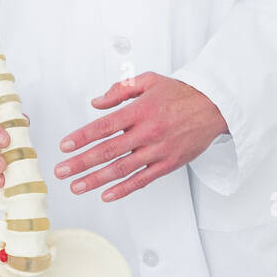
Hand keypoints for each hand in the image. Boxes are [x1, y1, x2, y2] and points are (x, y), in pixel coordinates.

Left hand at [55, 72, 228, 201]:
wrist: (215, 106)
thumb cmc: (180, 93)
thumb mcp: (149, 80)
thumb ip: (120, 90)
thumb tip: (96, 103)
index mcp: (140, 110)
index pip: (104, 126)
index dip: (82, 137)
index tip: (64, 146)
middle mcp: (147, 132)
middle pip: (108, 151)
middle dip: (81, 163)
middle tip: (60, 172)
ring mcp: (158, 150)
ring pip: (122, 169)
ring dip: (96, 180)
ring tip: (76, 187)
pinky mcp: (169, 163)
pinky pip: (143, 180)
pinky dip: (124, 189)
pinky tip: (106, 195)